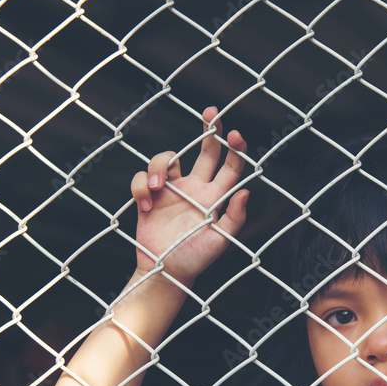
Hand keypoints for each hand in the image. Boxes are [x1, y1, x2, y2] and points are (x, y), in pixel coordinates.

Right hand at [131, 107, 248, 285]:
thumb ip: (234, 218)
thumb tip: (246, 191)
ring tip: (157, 189)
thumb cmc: (196, 259)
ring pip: (167, 158)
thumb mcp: (220, 242)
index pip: (230, 166)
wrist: (166, 273)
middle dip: (208, 130)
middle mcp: (195, 188)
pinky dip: (140, 187)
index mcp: (215, 196)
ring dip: (159, 166)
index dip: (234, 148)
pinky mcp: (149, 197)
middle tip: (211, 112)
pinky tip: (145, 206)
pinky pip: (141, 178)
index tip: (234, 134)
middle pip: (205, 151)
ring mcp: (172, 190)